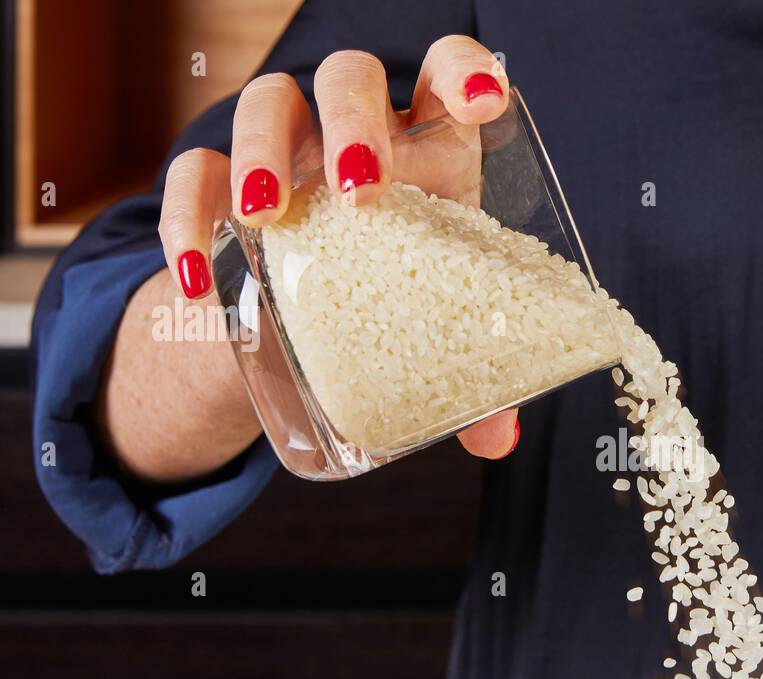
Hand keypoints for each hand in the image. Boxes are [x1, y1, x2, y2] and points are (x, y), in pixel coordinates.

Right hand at [157, 35, 517, 460]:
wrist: (308, 319)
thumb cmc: (398, 305)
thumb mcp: (437, 335)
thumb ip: (477, 390)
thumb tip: (497, 445)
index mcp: (429, 154)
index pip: (445, 77)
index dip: (462, 70)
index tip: (481, 101)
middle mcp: (354, 135)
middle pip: (348, 77)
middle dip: (352, 122)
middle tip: (359, 189)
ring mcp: (284, 152)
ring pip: (266, 102)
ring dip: (262, 152)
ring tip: (266, 218)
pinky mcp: (220, 185)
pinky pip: (191, 171)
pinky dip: (186, 216)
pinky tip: (194, 276)